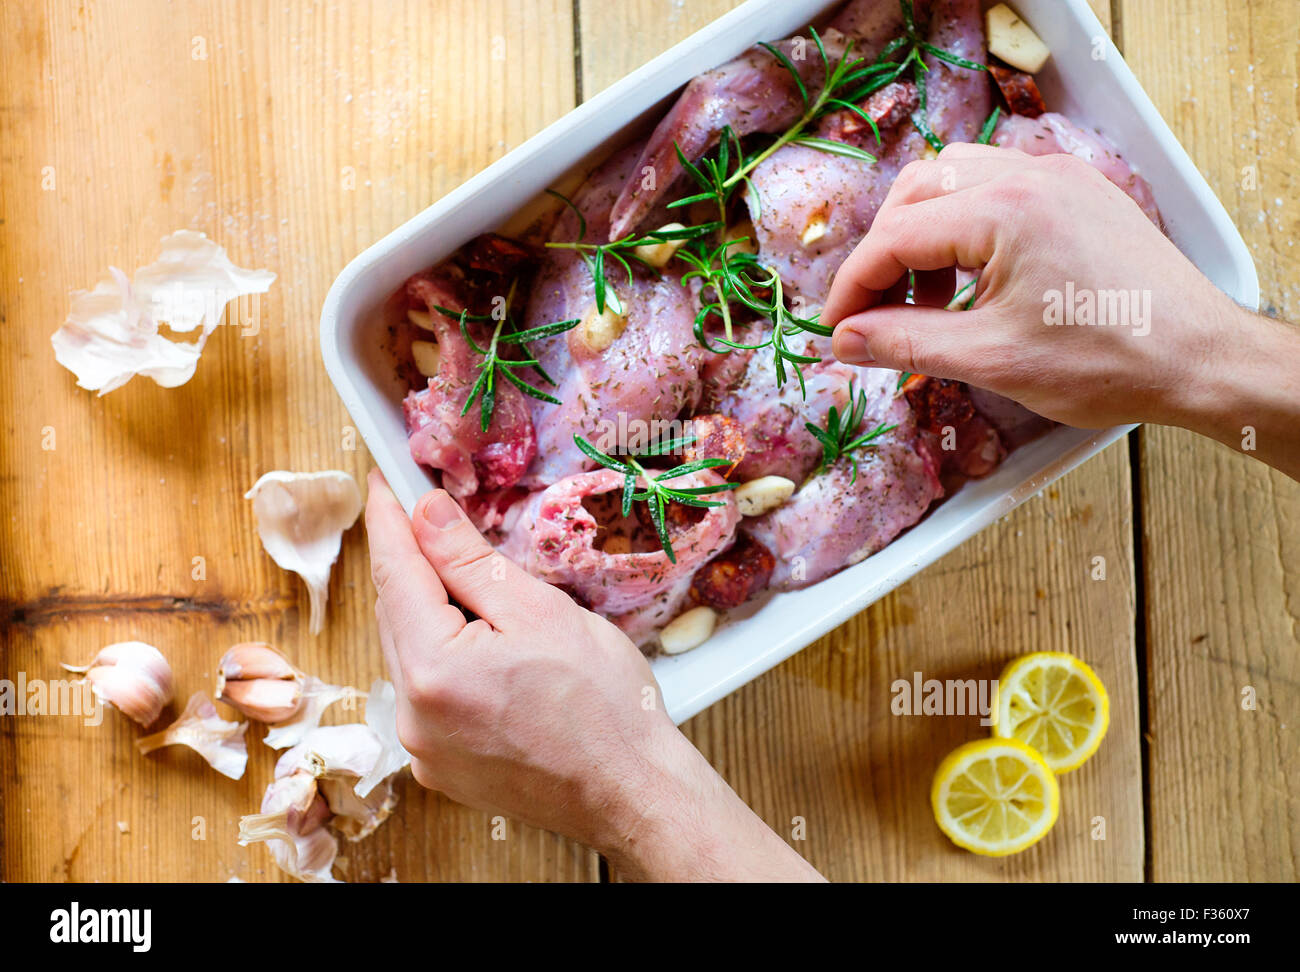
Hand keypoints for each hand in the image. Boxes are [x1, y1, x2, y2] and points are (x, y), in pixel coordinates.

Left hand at [364, 469, 823, 880]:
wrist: (631, 792)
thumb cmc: (604, 705)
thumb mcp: (540, 612)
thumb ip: (470, 562)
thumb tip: (425, 515)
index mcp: (432, 669)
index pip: (395, 573)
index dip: (389, 520)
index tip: (385, 482)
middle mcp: (412, 714)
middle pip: (397, 615)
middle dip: (416, 565)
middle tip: (437, 520)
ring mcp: (423, 748)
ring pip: (410, 655)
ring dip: (432, 615)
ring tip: (481, 592)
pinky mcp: (440, 767)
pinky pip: (427, 695)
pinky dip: (443, 661)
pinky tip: (485, 650)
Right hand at [821, 145, 1298, 477]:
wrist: (1200, 359)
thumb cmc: (1105, 361)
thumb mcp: (990, 359)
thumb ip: (904, 342)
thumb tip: (842, 340)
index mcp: (1003, 208)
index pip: (895, 235)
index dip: (852, 285)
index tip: (834, 330)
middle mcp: (1028, 174)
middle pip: (917, 193)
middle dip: (883, 254)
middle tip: (871, 313)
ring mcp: (1057, 178)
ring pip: (954, 182)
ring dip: (921, 236)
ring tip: (923, 302)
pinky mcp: (1077, 194)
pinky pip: (997, 190)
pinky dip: (964, 230)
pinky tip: (970, 284)